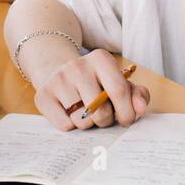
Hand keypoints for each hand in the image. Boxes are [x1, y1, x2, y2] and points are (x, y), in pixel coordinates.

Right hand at [33, 49, 151, 130]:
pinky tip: (70, 112)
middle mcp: (78, 65)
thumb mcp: (119, 82)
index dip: (127, 112)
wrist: (59, 71)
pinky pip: (65, 126)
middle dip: (106, 121)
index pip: (119, 91)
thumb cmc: (97, 82)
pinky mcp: (43, 95)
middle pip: (100, 111)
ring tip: (85, 111)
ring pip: (82, 121)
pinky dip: (71, 126)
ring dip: (88, 124)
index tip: (127, 120)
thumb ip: (137, 95)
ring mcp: (58, 80)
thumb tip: (141, 109)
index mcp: (101, 58)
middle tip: (103, 115)